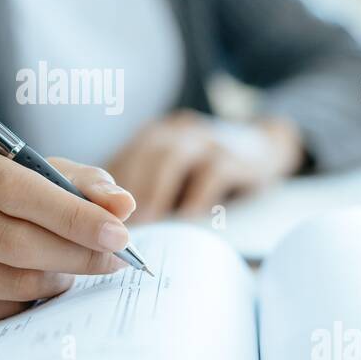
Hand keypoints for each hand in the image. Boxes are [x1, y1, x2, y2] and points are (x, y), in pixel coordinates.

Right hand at [0, 133, 135, 332]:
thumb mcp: (29, 173)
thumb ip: (80, 182)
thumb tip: (123, 206)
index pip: (15, 188)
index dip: (72, 213)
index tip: (119, 233)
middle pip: (13, 239)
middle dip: (75, 252)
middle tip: (113, 259)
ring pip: (7, 281)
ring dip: (54, 279)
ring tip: (68, 269)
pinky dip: (25, 303)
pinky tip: (32, 288)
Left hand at [105, 110, 306, 223]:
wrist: (266, 147)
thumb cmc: (205, 171)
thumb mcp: (172, 173)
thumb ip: (145, 189)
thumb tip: (109, 228)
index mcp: (155, 135)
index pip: (123, 156)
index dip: (106, 186)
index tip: (94, 217)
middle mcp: (178, 131)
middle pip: (144, 153)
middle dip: (126, 189)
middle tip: (113, 225)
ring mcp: (209, 138)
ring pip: (173, 157)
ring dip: (155, 191)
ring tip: (146, 223)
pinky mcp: (238, 155)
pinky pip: (214, 171)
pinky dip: (197, 195)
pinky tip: (186, 218)